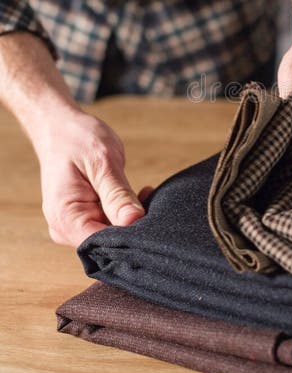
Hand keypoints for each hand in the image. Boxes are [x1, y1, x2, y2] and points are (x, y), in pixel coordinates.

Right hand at [32, 107, 147, 246]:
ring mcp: (74, 225)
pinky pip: (111, 223)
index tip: (150, 218)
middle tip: (149, 199)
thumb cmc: (75, 139)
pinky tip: (139, 194)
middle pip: (108, 243)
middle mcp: (66, 228)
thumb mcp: (102, 163)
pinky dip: (127, 211)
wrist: (59, 127)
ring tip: (144, 193)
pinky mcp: (85, 218)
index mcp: (65, 218)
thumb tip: (134, 221)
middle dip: (134, 225)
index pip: (102, 245)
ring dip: (132, 217)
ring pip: (113, 233)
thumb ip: (117, 195)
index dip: (129, 236)